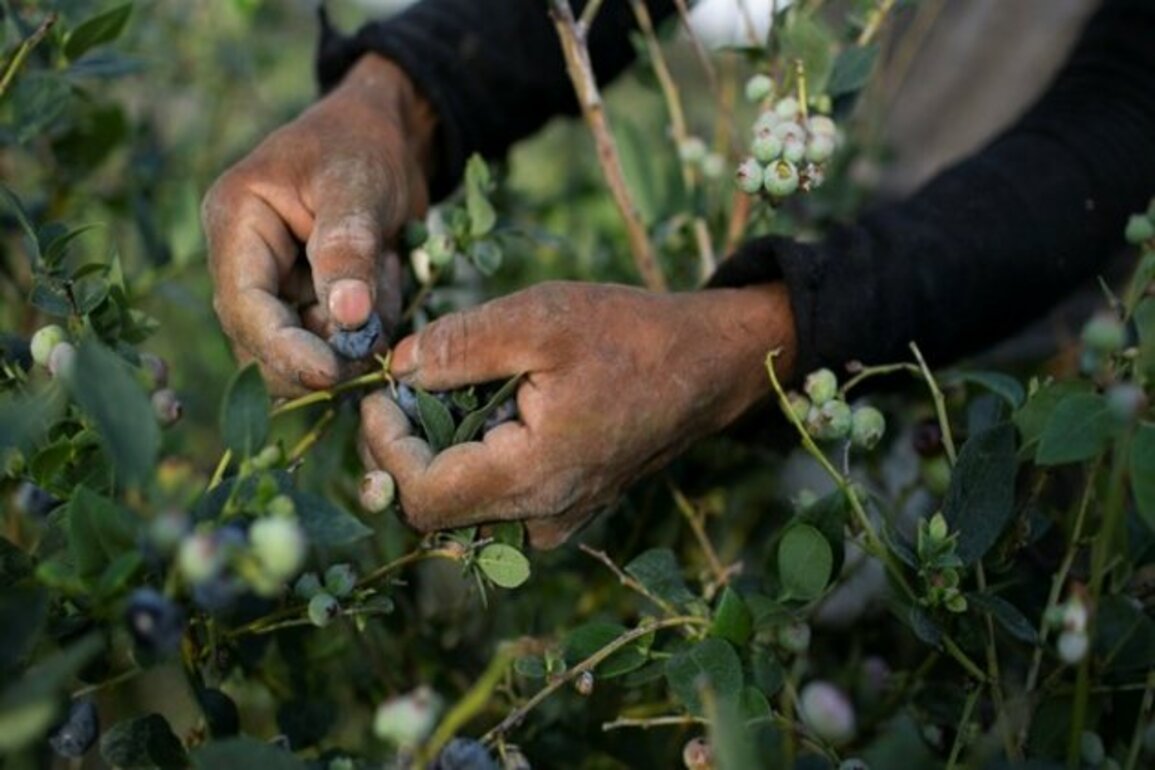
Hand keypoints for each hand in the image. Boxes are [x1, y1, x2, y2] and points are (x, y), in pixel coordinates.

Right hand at [202, 55, 435, 394]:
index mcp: (235, 224)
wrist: (386, 136)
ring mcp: (274, 285)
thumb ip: (349, 250)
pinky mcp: (307, 300)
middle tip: (379, 333)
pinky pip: (335, 340)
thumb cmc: (363, 144)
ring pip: (304, 349)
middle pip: (263, 343)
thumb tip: (349, 320)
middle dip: (323, 352)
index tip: (333, 374)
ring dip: (355, 335)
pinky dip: (371, 325)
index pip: (245, 308)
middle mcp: (243, 262)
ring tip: (389, 268)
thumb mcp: (357, 187)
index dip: (285, 350)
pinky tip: (390, 273)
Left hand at [359, 281, 795, 547]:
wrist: (710, 364)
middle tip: (402, 388)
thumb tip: (397, 367)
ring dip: (438, 452)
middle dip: (404, 449)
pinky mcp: (569, 505)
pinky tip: (484, 407)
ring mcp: (559, 517)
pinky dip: (473, 457)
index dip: (384, 448)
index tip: (377, 394)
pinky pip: (498, 497)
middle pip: (437, 509)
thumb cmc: (632, 336)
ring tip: (444, 389)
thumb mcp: (540, 318)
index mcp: (534, 477)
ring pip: (465, 505)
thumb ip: (460, 345)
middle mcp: (544, 516)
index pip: (423, 498)